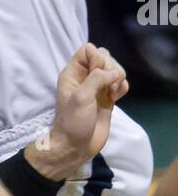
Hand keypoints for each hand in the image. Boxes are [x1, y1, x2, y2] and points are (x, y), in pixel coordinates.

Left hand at [26, 43, 127, 180]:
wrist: (76, 146)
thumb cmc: (73, 122)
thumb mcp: (81, 97)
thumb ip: (96, 78)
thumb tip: (113, 71)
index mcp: (73, 73)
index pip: (88, 49)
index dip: (97, 58)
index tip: (97, 74)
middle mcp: (85, 77)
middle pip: (105, 57)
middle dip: (111, 68)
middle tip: (106, 86)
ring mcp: (97, 87)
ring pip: (115, 69)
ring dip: (118, 78)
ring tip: (112, 94)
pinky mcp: (108, 97)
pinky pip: (121, 83)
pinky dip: (122, 87)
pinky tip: (116, 98)